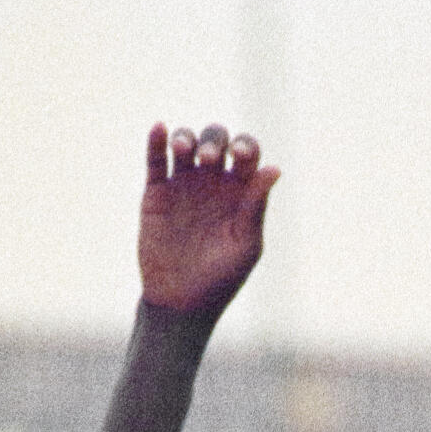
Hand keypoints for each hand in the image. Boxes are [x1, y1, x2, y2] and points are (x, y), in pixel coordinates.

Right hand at [140, 121, 277, 323]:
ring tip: (185, 150)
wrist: (180, 303)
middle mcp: (212, 181)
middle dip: (214, 139)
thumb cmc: (220, 278)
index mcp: (239, 190)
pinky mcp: (157, 192)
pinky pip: (156, 159)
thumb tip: (274, 169)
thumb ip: (256, 206)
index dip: (245, 145)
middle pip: (216, 139)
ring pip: (186, 142)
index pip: (247, 152)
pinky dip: (157, 140)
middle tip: (210, 158)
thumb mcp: (245, 244)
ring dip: (187, 137)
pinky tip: (160, 129)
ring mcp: (183, 184)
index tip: (239, 155)